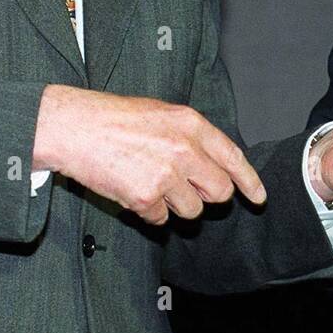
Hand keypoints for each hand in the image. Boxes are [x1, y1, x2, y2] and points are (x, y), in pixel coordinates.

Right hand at [32, 85, 265, 225]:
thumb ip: (189, 136)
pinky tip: (132, 190)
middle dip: (206, 196)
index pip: (233, 157)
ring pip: (192, 211)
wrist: (74, 127)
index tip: (258, 198)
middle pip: (219, 192)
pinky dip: (148, 212)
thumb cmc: (113, 118)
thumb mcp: (161, 113)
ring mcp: (166, 175)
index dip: (250, 182)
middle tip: (185, 189)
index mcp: (191, 124)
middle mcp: (185, 149)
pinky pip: (160, 219)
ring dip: (174, 205)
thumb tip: (210, 163)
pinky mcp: (145, 197)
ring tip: (150, 183)